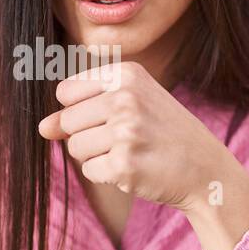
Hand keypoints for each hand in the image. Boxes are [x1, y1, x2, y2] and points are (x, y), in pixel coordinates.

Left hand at [36, 62, 241, 213]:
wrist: (206, 169)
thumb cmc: (163, 133)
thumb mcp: (130, 105)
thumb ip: (82, 109)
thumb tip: (42, 128)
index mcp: (127, 74)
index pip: (66, 92)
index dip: (81, 111)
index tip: (111, 117)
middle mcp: (126, 98)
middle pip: (67, 121)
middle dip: (87, 136)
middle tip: (125, 139)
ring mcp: (125, 131)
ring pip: (75, 148)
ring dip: (97, 157)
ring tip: (132, 152)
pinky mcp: (124, 164)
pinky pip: (89, 171)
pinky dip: (107, 175)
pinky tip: (135, 169)